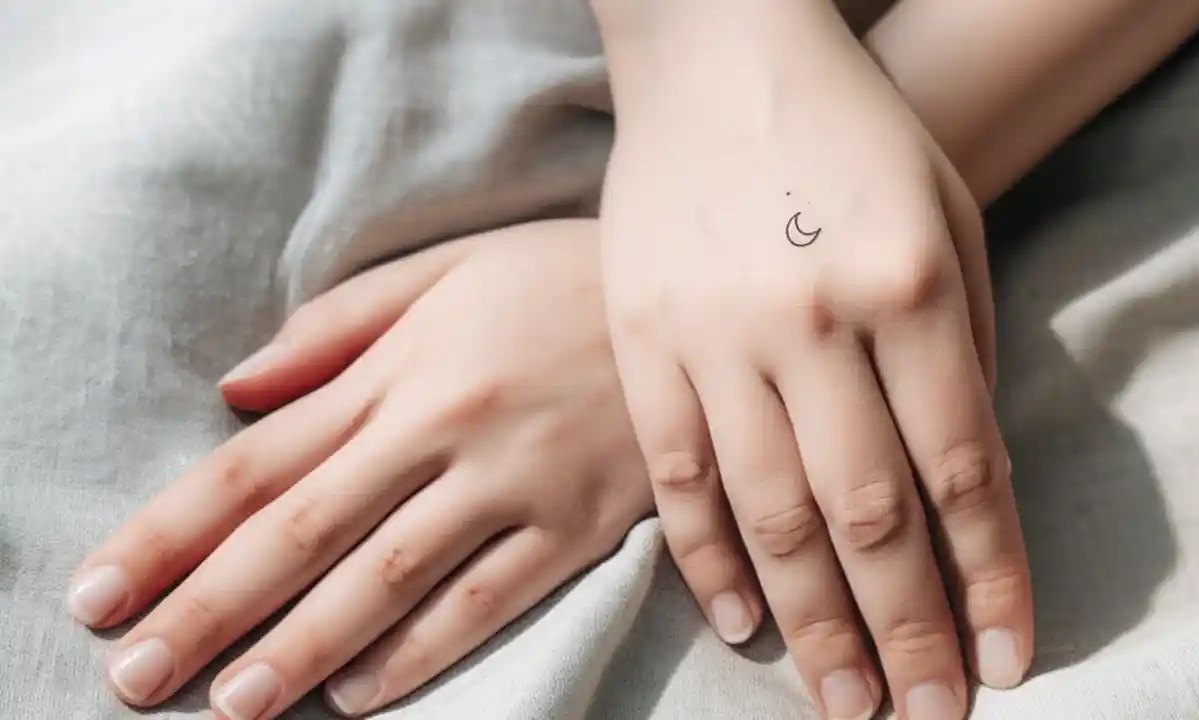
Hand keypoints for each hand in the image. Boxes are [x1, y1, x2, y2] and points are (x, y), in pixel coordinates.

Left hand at [66, 220, 652, 718]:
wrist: (696, 297)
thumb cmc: (557, 277)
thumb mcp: (446, 270)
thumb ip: (337, 324)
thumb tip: (235, 388)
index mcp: (402, 365)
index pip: (262, 457)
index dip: (174, 528)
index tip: (104, 588)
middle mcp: (446, 428)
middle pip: (305, 529)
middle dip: (211, 607)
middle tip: (136, 677)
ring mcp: (516, 481)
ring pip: (390, 577)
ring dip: (303, 647)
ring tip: (231, 705)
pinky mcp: (581, 524)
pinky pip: (492, 599)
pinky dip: (424, 652)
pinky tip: (363, 696)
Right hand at [594, 2, 1031, 718]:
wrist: (716, 55)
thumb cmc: (851, 132)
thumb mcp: (947, 214)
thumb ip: (962, 348)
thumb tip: (962, 483)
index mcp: (906, 282)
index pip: (960, 471)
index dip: (986, 581)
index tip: (1001, 664)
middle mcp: (812, 319)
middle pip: (867, 515)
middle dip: (906, 630)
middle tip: (924, 715)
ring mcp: (713, 332)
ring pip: (768, 511)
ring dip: (812, 623)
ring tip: (844, 702)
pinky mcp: (640, 337)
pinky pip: (674, 472)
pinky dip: (709, 557)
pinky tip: (740, 622)